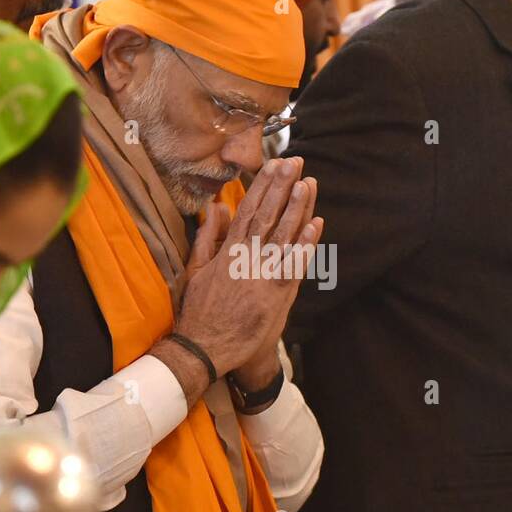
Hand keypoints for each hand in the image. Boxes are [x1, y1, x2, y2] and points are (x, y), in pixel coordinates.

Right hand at [174, 156, 322, 376]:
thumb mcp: (195, 270)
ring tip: (308, 183)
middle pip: (268, 216)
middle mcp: (246, 258)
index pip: (248, 210)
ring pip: (283, 235)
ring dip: (297, 208)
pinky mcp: (276, 295)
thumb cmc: (199, 311)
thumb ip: (207, 237)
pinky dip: (305, 244)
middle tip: (296, 163)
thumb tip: (216, 208)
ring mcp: (262, 275)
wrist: (204, 349)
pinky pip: (294, 265)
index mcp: (227, 251)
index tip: (274, 165)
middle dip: (282, 188)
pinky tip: (316, 224)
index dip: (262, 186)